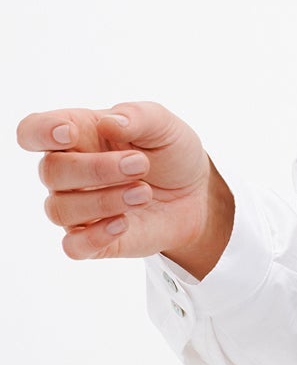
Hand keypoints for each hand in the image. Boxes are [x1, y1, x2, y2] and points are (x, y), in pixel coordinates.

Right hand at [16, 100, 213, 261]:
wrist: (196, 193)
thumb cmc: (170, 152)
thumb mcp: (163, 125)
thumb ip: (137, 117)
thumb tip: (108, 122)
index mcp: (77, 134)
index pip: (32, 131)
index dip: (40, 132)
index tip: (69, 134)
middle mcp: (69, 172)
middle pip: (50, 172)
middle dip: (95, 169)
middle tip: (141, 164)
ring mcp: (78, 208)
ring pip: (60, 210)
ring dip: (104, 201)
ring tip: (144, 193)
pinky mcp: (94, 240)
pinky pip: (73, 247)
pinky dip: (95, 236)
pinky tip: (123, 223)